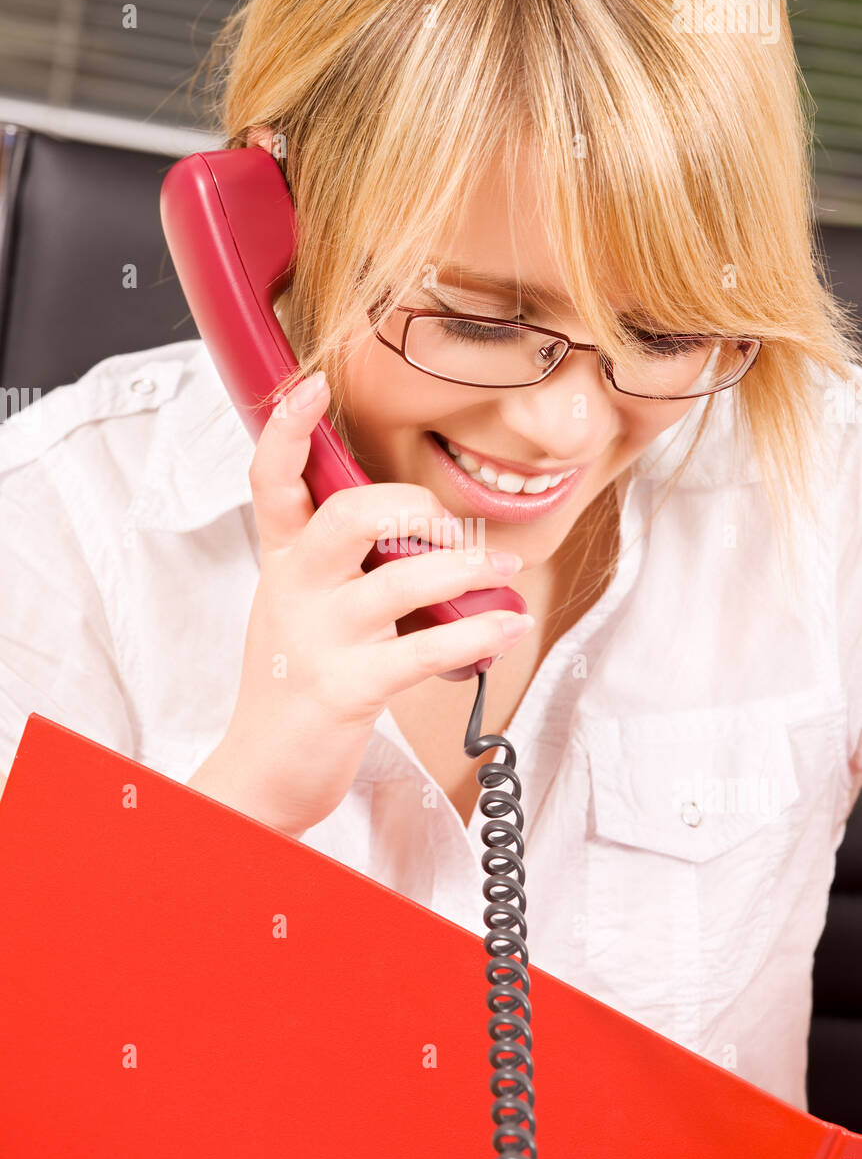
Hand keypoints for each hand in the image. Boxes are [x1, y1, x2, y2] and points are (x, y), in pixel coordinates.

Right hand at [187, 372, 533, 834]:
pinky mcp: (347, 687)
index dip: (288, 430)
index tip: (312, 385)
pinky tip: (507, 623)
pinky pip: (425, 648)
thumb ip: (342, 563)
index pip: (271, 480)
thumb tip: (420, 526)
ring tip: (501, 569)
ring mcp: (319, 638)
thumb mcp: (298, 608)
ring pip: (401, 578)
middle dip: (414, 505)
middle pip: (348, 513)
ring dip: (466, 566)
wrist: (263, 773)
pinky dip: (479, 630)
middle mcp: (295, 590)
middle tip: (451, 527)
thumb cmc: (293, 685)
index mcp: (282, 563)